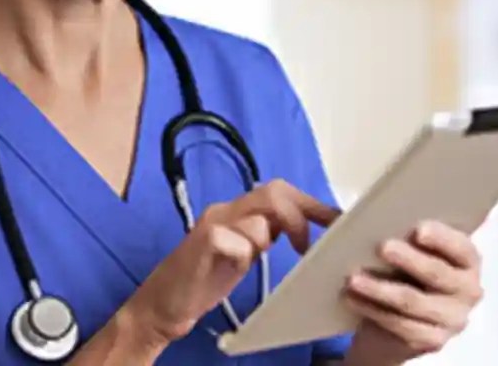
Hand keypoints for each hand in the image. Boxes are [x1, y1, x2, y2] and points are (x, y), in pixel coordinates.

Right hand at [118, 179, 339, 348]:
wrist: (161, 306)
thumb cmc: (201, 283)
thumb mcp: (242, 256)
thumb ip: (263, 237)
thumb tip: (299, 229)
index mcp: (236, 211)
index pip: (280, 192)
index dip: (311, 203)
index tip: (336, 220)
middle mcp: (225, 210)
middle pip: (273, 191)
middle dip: (299, 216)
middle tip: (304, 246)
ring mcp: (212, 223)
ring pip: (260, 214)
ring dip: (270, 239)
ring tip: (260, 259)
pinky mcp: (203, 242)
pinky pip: (238, 238)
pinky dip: (246, 252)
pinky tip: (235, 268)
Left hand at [341, 221, 483, 364]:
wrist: (393, 329)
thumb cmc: (403, 276)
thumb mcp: (408, 253)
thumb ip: (404, 234)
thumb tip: (372, 209)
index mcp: (468, 262)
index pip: (462, 248)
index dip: (443, 238)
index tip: (418, 229)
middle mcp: (468, 291)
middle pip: (438, 275)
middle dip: (409, 260)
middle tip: (382, 247)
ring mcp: (452, 320)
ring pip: (413, 302)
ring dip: (380, 288)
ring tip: (354, 277)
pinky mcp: (432, 341)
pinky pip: (400, 325)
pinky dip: (373, 310)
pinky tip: (353, 298)